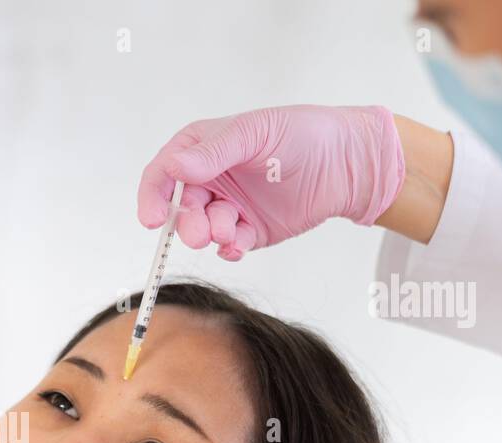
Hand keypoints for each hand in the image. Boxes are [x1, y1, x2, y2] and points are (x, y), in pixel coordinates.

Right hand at [136, 105, 405, 259]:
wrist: (348, 164)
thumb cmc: (305, 135)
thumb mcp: (255, 134)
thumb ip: (214, 152)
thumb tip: (175, 167)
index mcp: (204, 149)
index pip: (164, 173)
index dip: (153, 196)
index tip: (153, 219)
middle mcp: (211, 179)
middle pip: (180, 208)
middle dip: (187, 223)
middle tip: (202, 233)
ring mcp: (229, 206)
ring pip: (203, 230)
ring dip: (211, 235)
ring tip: (231, 231)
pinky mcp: (248, 230)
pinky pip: (227, 246)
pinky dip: (229, 249)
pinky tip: (240, 244)